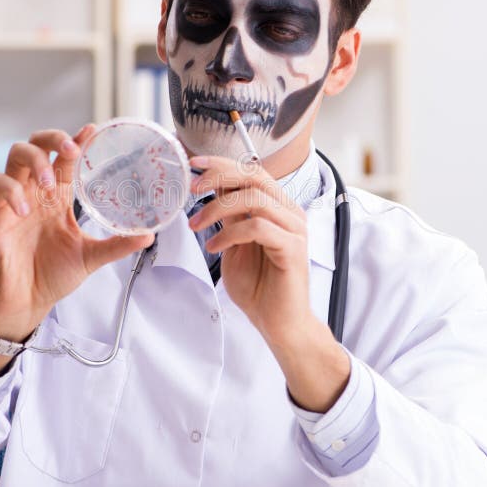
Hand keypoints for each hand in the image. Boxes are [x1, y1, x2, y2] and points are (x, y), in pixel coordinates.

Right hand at [0, 125, 153, 376]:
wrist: (25, 303)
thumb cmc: (52, 276)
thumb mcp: (90, 256)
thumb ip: (116, 245)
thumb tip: (149, 236)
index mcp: (58, 197)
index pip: (65, 158)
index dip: (77, 140)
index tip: (93, 130)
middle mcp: (35, 192)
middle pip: (37, 145)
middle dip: (52, 138)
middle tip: (71, 148)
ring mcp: (13, 200)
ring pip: (14, 156)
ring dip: (34, 161)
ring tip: (50, 182)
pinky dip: (11, 191)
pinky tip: (26, 208)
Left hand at [187, 154, 348, 411]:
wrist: (277, 323)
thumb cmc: (258, 286)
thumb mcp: (234, 242)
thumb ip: (229, 216)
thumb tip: (211, 187)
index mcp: (277, 206)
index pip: (251, 171)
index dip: (221, 163)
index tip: (193, 163)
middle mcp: (289, 212)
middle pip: (254, 176)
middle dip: (218, 176)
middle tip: (191, 189)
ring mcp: (294, 228)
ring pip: (254, 199)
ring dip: (217, 209)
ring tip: (196, 226)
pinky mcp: (292, 248)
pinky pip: (258, 228)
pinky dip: (230, 234)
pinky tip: (214, 247)